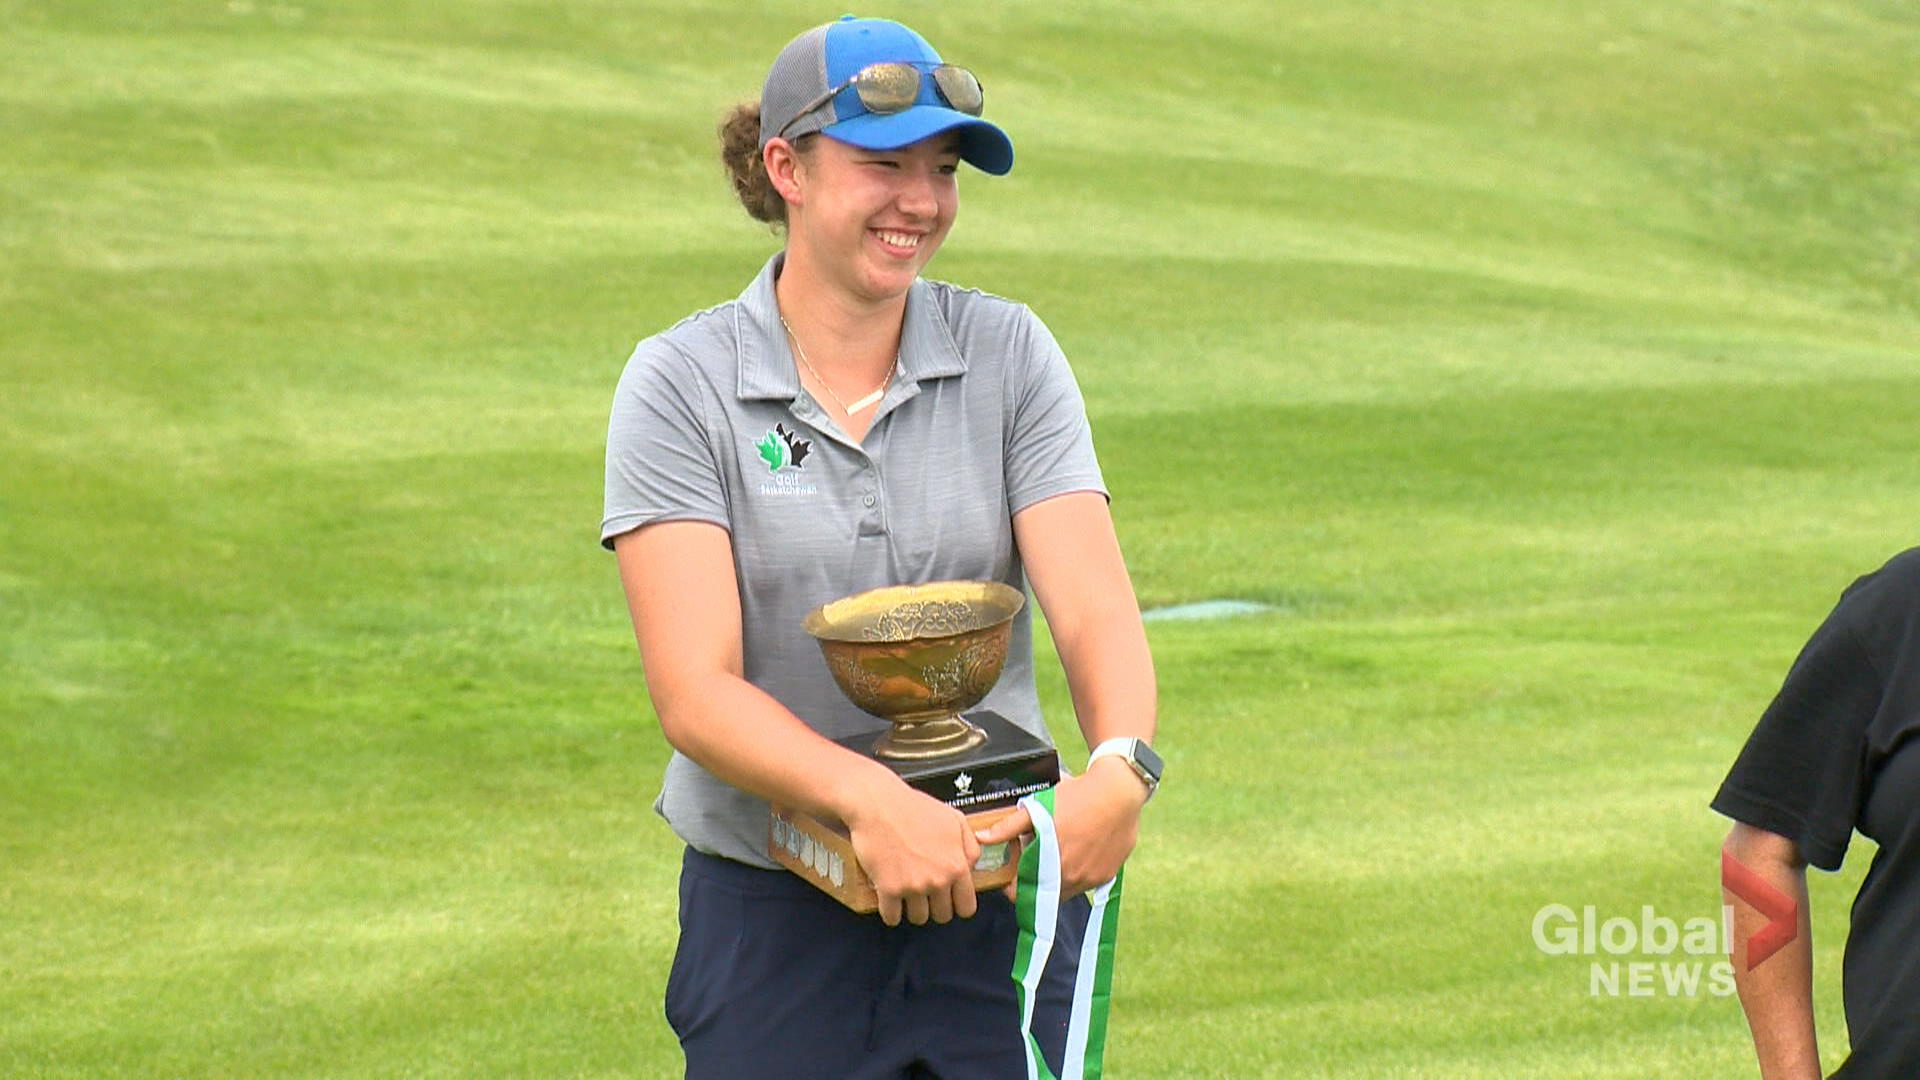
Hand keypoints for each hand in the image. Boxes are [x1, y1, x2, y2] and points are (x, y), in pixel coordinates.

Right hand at [843, 781, 981, 926]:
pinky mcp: (888, 889)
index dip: (958, 905)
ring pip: (918, 918)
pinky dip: (890, 912)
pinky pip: (892, 917)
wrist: (878, 804)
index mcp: (956, 866)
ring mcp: (913, 887)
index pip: (967, 907)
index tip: (950, 900)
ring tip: (907, 892)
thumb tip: (972, 866)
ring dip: (912, 908)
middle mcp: (938, 880)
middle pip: (942, 915)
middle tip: (925, 892)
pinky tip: (889, 900)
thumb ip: (970, 846)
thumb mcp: (954, 819)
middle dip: (935, 906)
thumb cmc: (914, 808)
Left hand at [974, 758, 1147, 899]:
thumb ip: (1008, 827)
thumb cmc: (1077, 797)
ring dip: (1057, 878)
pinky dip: (1077, 872)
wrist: (1119, 792)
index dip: (1015, 885)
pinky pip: (1085, 882)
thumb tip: (981, 838)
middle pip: (1045, 894)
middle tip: (1035, 856)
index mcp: (1052, 866)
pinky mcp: (1108, 875)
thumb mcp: (1038, 808)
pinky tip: (1078, 850)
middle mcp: (1073, 879)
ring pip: (1066, 889)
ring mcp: (1092, 879)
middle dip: (1035, 879)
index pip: (1025, 895)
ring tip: (1057, 851)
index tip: (1014, 871)